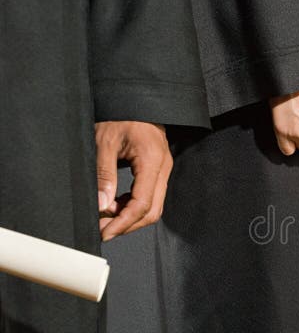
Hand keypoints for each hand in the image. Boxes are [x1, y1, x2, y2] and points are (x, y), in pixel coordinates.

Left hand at [95, 121, 171, 240]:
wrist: (137, 99)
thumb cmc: (122, 114)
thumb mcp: (104, 142)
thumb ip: (104, 175)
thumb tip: (102, 204)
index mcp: (152, 162)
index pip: (142, 204)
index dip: (123, 223)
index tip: (105, 232)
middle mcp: (163, 169)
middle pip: (152, 211)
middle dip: (128, 225)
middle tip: (103, 230)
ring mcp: (163, 170)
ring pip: (153, 206)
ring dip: (130, 217)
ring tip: (106, 217)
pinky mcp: (158, 171)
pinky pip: (150, 196)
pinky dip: (133, 206)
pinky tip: (116, 204)